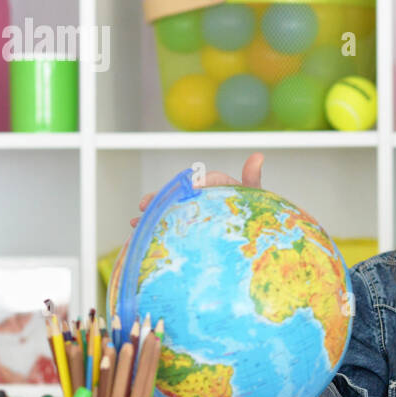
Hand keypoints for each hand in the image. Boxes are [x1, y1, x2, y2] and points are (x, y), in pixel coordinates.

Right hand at [130, 152, 264, 227]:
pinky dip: (155, 228)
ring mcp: (195, 212)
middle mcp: (205, 197)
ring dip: (152, 214)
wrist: (258, 240)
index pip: (208, 180)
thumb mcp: (254, 197)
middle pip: (180, 194)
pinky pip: (170, 225)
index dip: (197, 182)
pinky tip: (140, 233)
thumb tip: (258, 156)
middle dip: (163, 197)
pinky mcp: (189, 227)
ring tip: (137, 221)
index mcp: (220, 186)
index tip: (191, 188)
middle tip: (145, 203)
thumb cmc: (256, 214)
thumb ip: (252, 179)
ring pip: (170, 209)